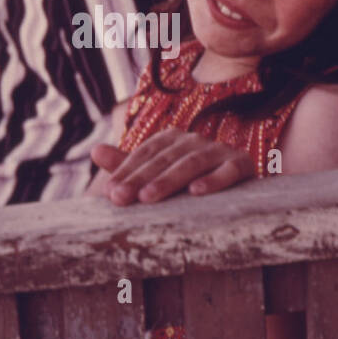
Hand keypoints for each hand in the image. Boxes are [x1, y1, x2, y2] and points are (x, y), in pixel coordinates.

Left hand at [90, 129, 255, 205]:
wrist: (240, 189)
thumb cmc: (190, 183)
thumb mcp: (158, 175)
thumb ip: (129, 164)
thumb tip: (95, 151)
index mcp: (173, 140)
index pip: (144, 153)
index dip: (125, 171)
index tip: (109, 192)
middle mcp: (194, 141)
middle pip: (163, 159)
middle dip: (140, 179)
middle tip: (119, 198)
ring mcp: (219, 151)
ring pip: (191, 163)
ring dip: (169, 180)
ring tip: (148, 197)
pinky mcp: (242, 164)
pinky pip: (228, 170)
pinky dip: (214, 180)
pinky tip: (197, 191)